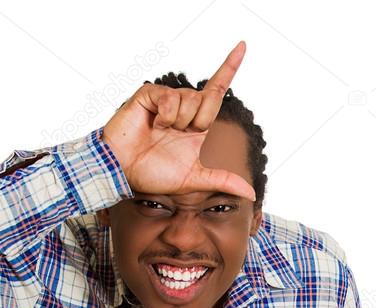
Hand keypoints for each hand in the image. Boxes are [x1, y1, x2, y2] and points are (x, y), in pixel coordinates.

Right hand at [101, 41, 255, 200]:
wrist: (124, 172)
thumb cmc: (154, 174)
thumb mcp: (195, 180)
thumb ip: (223, 180)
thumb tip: (251, 193)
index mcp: (197, 123)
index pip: (217, 90)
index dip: (230, 67)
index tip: (243, 45)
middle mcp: (184, 108)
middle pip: (209, 97)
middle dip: (201, 120)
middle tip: (181, 134)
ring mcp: (166, 100)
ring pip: (190, 98)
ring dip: (180, 121)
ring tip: (162, 131)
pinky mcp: (150, 95)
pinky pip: (170, 97)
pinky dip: (167, 115)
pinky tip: (155, 124)